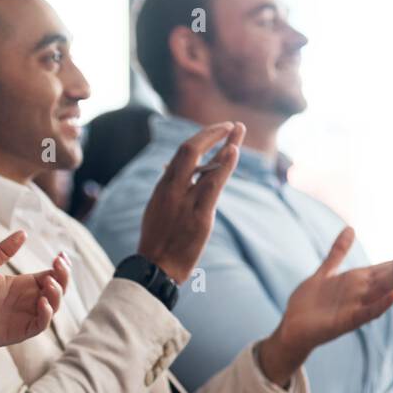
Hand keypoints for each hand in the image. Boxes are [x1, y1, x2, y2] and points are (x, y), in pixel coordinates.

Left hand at [0, 230, 67, 373]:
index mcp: (24, 285)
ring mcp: (27, 316)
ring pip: (54, 306)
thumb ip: (3, 251)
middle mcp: (29, 300)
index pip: (51, 274)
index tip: (60, 254)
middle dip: (63, 276)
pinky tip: (41, 301)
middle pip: (58, 289)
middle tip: (58, 263)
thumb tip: (23, 233)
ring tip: (49, 280)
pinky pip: (41, 324)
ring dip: (57, 293)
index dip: (60, 266)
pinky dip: (46, 313)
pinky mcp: (22, 331)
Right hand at [136, 122, 243, 282]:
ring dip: (225, 144)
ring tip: (238, 130)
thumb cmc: (157, 242)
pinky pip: (213, 186)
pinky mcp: (199, 217)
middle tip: (230, 125)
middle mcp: (171, 190)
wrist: (154, 268)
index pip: (181, 154)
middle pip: (190, 150)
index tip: (216, 130)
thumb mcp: (158, 210)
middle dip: (211, 133)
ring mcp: (185, 202)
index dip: (201, 138)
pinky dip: (224, 166)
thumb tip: (175, 173)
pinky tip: (233, 151)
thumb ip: (170, 191)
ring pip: (204, 165)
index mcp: (162, 187)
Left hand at [257, 227, 392, 384]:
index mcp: (359, 280)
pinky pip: (367, 312)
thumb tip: (350, 229)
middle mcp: (362, 292)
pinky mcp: (346, 321)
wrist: (292, 328)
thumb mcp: (325, 272)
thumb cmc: (311, 303)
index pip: (389, 265)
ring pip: (381, 290)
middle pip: (391, 274)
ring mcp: (356, 306)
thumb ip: (339, 253)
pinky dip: (381, 304)